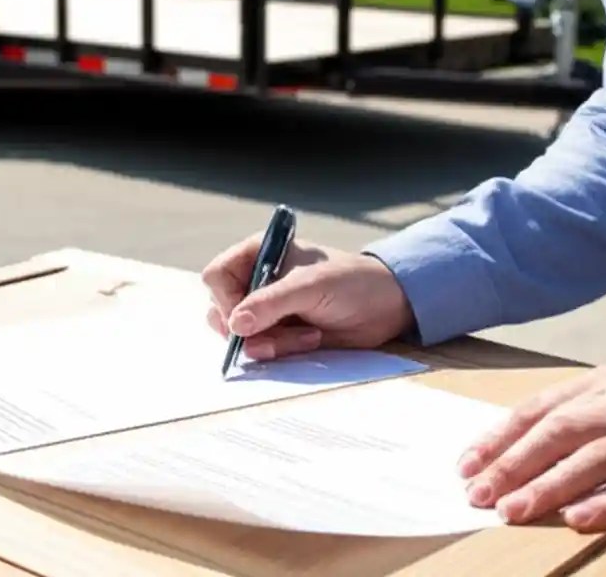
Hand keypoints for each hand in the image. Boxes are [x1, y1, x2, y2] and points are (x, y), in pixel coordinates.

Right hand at [201, 235, 414, 360]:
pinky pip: (260, 350)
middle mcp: (255, 280)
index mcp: (256, 253)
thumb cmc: (351, 282)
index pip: (217, 277)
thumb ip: (271, 303)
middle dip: (250, 328)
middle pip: (221, 310)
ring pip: (239, 335)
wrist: (388, 306)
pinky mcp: (277, 334)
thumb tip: (234, 325)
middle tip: (278, 335)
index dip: (225, 300)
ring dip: (270, 343)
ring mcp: (265, 310)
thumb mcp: (310, 287)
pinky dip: (280, 352)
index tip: (245, 320)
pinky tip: (310, 340)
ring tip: (307, 336)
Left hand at [460, 366, 605, 531]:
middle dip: (515, 464)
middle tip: (478, 494)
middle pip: (561, 433)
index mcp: (602, 386)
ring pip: (597, 460)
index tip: (466, 466)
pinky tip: (579, 518)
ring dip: (550, 486)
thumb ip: (570, 412)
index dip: (500, 438)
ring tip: (513, 511)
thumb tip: (506, 448)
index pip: (539, 410)